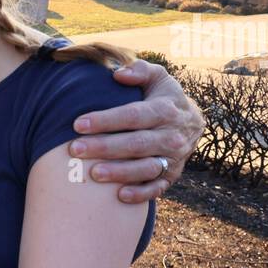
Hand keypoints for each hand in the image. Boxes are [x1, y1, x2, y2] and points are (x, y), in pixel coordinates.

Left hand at [68, 59, 204, 202]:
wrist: (191, 123)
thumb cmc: (163, 98)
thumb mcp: (158, 78)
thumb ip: (140, 71)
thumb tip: (118, 74)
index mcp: (165, 110)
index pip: (133, 115)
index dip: (106, 120)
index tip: (78, 124)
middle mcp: (171, 136)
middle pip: (136, 144)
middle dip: (105, 147)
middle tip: (75, 150)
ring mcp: (173, 158)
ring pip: (146, 168)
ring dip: (120, 173)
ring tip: (93, 174)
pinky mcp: (171, 176)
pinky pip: (157, 188)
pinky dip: (141, 194)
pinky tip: (119, 196)